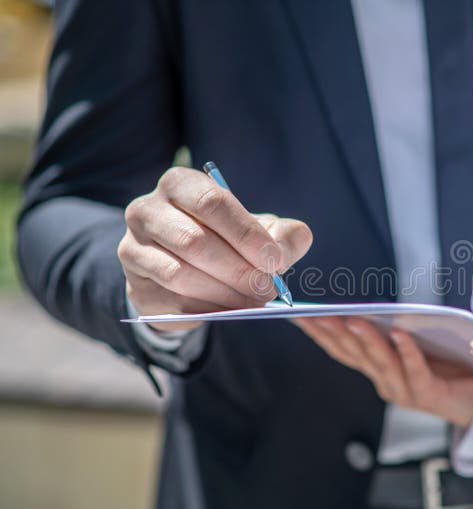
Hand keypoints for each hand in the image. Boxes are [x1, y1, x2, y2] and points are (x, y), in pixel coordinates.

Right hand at [118, 167, 312, 330]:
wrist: (191, 273)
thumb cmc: (230, 241)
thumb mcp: (262, 232)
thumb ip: (285, 236)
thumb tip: (288, 249)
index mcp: (180, 184)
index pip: (212, 203)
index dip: (246, 234)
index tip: (275, 262)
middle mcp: (146, 210)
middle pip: (195, 241)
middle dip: (239, 270)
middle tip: (269, 290)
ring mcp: (133, 247)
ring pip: (180, 274)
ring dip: (225, 293)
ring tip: (255, 301)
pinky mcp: (135, 284)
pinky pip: (172, 300)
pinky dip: (208, 308)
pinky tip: (229, 309)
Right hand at [295, 317, 472, 426]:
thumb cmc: (442, 368)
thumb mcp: (409, 346)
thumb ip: (388, 333)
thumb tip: (365, 307)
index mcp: (376, 371)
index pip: (341, 350)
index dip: (318, 334)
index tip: (298, 314)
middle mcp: (385, 383)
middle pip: (355, 355)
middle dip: (333, 333)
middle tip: (314, 314)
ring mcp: (405, 391)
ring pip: (382, 363)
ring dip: (366, 340)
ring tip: (352, 319)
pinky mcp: (430, 394)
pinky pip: (416, 372)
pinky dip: (407, 353)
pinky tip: (400, 334)